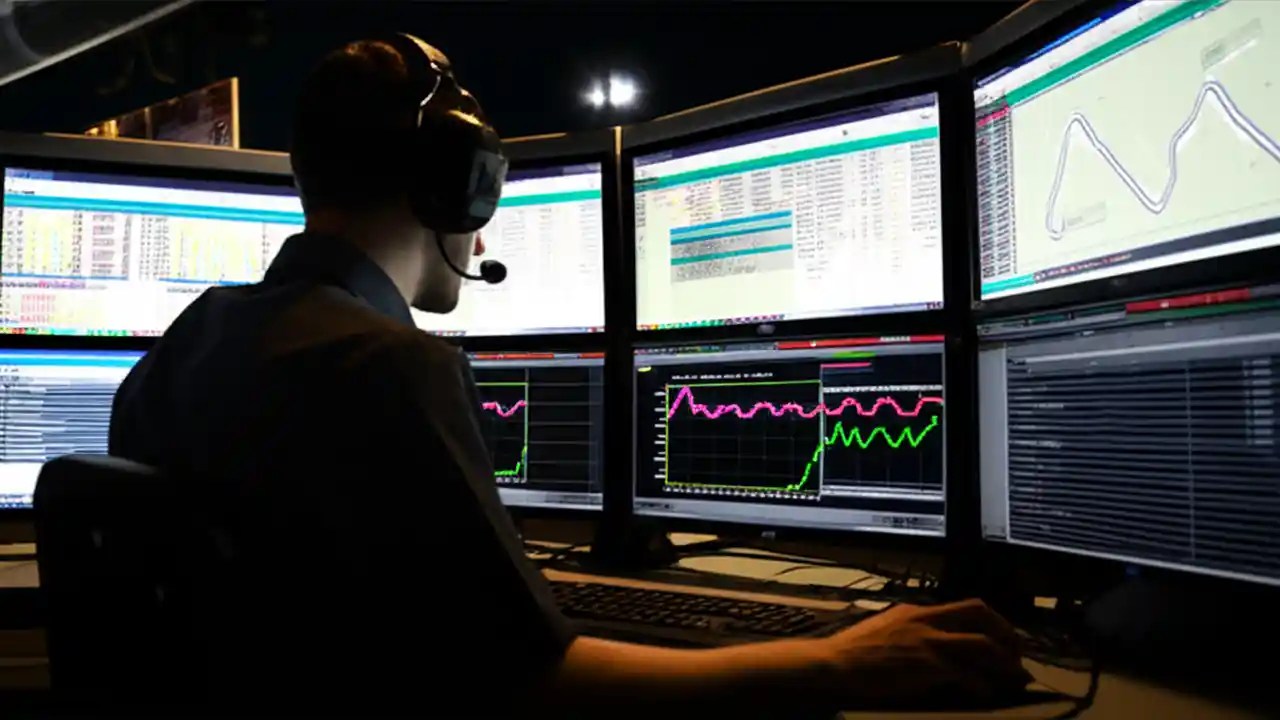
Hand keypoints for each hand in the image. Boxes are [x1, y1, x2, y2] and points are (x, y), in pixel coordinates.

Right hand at [823, 599, 1031, 706]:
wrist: (836, 663)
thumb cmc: (854, 651)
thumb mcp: (887, 628)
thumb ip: (910, 629)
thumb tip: (930, 640)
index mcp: (918, 611)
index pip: (966, 607)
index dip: (991, 622)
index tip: (1001, 638)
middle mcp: (927, 619)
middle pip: (980, 613)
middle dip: (1005, 632)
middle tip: (1015, 654)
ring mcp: (929, 641)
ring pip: (982, 643)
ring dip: (1004, 661)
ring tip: (1013, 676)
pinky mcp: (928, 664)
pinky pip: (967, 674)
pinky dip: (982, 685)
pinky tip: (985, 694)